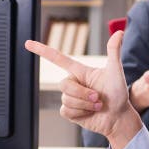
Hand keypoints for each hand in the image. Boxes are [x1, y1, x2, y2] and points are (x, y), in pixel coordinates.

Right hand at [25, 31, 142, 148]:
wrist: (118, 116)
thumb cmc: (118, 93)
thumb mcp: (116, 71)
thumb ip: (114, 51)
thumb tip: (119, 32)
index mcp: (80, 71)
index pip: (58, 58)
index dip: (42, 50)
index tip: (28, 43)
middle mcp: (73, 83)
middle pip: (64, 84)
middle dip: (82, 93)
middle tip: (98, 97)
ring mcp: (70, 98)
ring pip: (66, 99)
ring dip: (85, 104)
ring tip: (98, 105)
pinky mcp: (69, 112)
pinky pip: (66, 111)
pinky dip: (81, 113)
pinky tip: (90, 113)